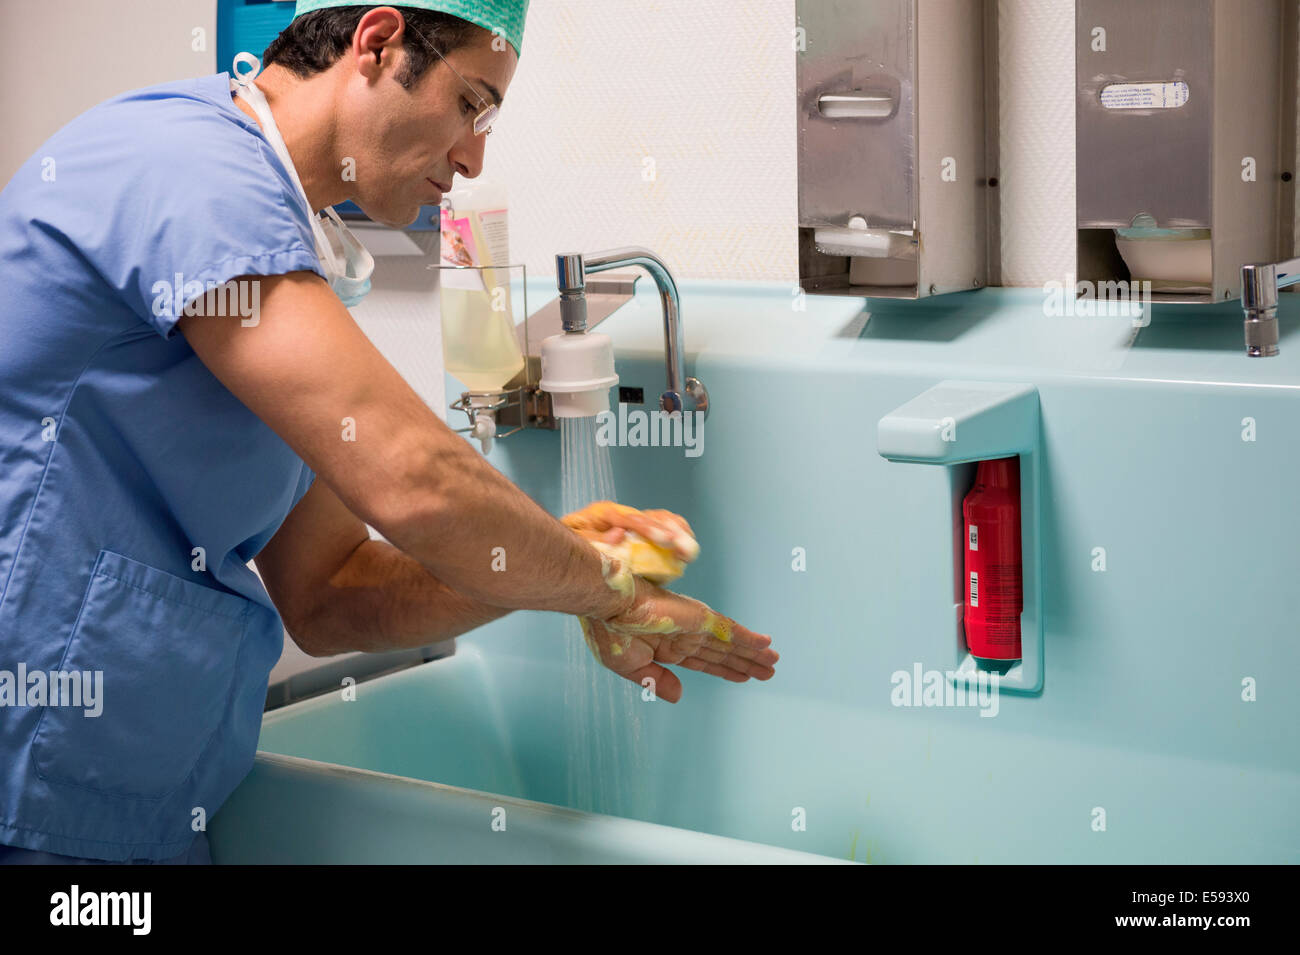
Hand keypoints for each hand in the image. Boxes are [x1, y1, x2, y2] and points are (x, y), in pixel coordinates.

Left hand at [561, 500, 698, 562]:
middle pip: (651, 517)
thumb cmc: (570, 548)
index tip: (665, 541)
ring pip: (663, 519)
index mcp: (602, 514)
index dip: (649, 528)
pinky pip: (667, 526)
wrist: (568, 553)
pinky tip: (687, 548)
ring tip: (689, 553)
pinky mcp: (644, 532)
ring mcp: (634, 522)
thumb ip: (593, 540)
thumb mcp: (574, 543)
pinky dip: (679, 534)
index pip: (628, 518)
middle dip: (670, 533)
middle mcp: (621, 515)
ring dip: (679, 534)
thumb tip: (619, 535)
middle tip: (684, 550)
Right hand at [579, 577, 777, 702]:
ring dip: (753, 653)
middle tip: (768, 669)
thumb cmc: (609, 630)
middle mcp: (684, 635)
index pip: (703, 660)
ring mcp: (694, 626)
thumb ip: (657, 680)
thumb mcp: (631, 666)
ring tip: (773, 660)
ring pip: (731, 643)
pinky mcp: (700, 618)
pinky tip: (766, 644)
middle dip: (744, 662)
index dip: (724, 668)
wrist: (607, 604)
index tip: (742, 675)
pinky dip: (749, 638)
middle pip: (722, 653)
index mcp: (666, 646)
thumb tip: (679, 696)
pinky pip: (730, 631)